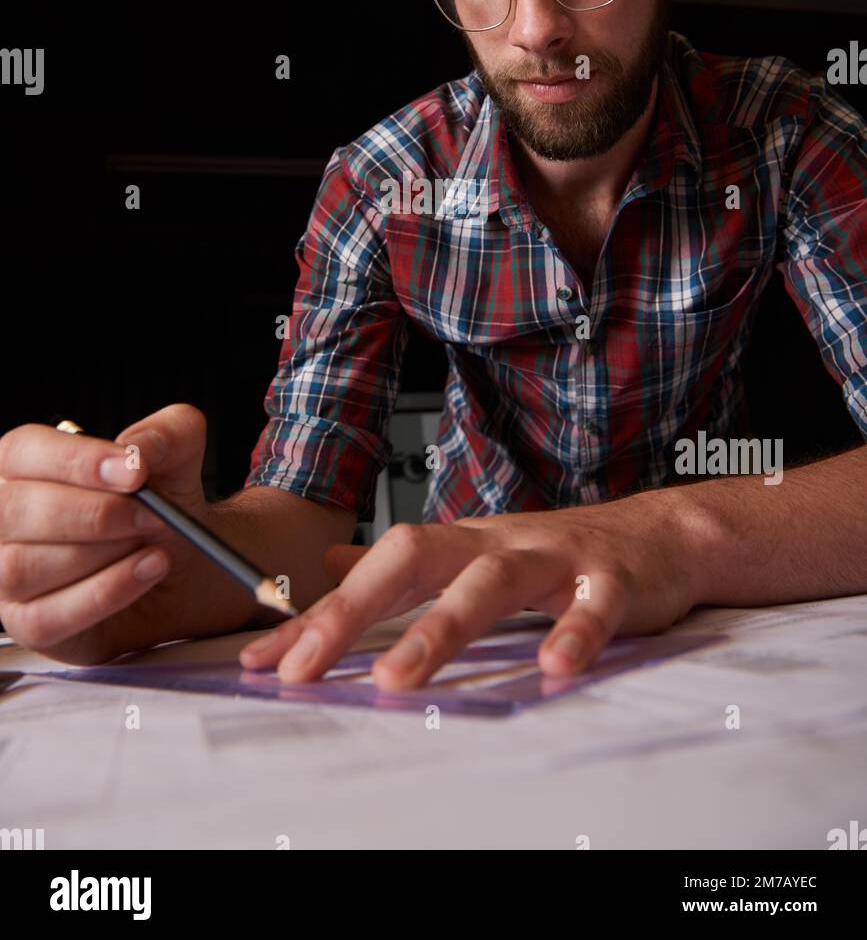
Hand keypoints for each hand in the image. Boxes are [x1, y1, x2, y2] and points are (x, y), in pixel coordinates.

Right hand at [0, 404, 209, 663]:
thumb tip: (136, 450)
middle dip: (95, 514)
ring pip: (25, 566)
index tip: (134, 471)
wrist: (182, 567)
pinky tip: (146, 572)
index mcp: (24, 464)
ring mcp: (8, 576)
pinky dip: (106, 593)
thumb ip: (167, 435)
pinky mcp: (29, 623)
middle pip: (16, 511)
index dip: (77, 460)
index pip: (24, 452)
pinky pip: (48, 616)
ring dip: (103, 555)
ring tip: (153, 545)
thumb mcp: (178, 457)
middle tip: (154, 515)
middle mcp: (5, 517)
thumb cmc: (159, 506)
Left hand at [239, 488, 701, 687]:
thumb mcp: (473, 552)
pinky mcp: (613, 580)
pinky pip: (594, 606)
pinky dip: (574, 634)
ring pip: (492, 581)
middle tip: (304, 666)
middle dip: (355, 611)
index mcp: (458, 543)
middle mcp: (495, 543)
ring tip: (398, 679)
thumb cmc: (557, 553)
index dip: (318, 615)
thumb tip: (332, 564)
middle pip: (415, 558)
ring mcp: (555, 557)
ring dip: (442, 628)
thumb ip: (403, 566)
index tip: (262, 661)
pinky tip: (553, 668)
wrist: (659, 534)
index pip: (374, 572)